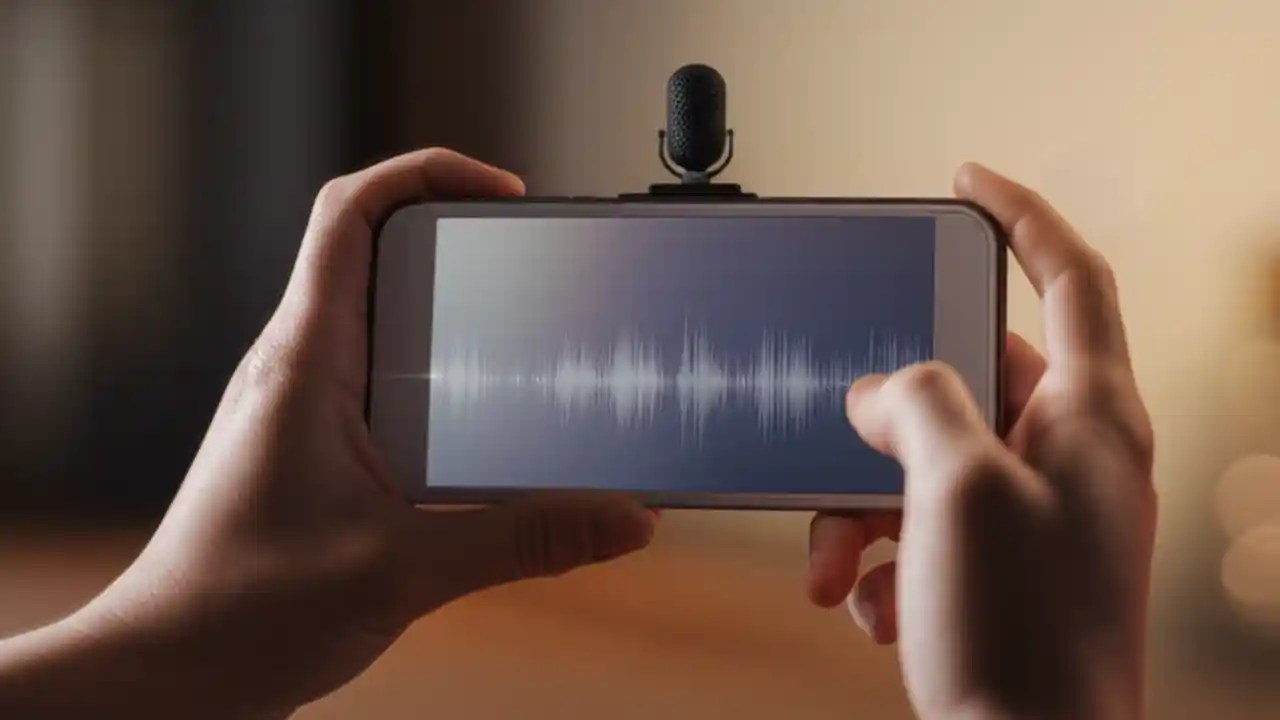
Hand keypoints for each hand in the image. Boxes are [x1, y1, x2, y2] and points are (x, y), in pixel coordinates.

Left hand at [0, 149, 654, 718]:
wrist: (166, 672)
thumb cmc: (241, 611)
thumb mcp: (405, 569)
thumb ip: (525, 540)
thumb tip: (623, 520)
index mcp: (307, 360)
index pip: (352, 212)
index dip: (429, 173)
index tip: (504, 192)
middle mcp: (300, 367)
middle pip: (376, 253)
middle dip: (457, 241)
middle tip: (533, 267)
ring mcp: (304, 406)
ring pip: (383, 322)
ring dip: (450, 317)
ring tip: (525, 341)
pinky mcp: (315, 449)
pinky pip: (382, 384)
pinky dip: (438, 383)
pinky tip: (485, 430)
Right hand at [808, 165, 1155, 718]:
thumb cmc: (1020, 640)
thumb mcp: (956, 488)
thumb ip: (917, 405)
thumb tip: (883, 393)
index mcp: (1092, 420)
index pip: (1070, 278)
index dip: (1020, 215)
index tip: (965, 183)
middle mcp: (1071, 460)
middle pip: (966, 381)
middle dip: (884, 417)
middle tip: (836, 434)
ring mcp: (1035, 518)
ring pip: (926, 463)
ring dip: (862, 507)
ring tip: (838, 567)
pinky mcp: (998, 569)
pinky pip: (922, 526)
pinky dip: (882, 558)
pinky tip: (875, 607)